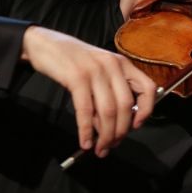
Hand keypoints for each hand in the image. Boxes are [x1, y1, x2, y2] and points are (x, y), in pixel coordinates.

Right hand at [21, 26, 157, 155]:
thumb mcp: (98, 70)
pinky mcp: (77, 77)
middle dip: (120, 131)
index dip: (146, 110)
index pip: (147, 88)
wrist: (44, 43)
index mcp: (122, 63)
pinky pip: (86, 110)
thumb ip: (107, 92)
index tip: (136, 126)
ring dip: (105, 135)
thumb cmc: (72, 60)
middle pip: (125, 106)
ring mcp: (95, 70)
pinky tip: (85, 141)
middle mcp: (112, 65)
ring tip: (99, 149)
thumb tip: (111, 126)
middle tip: (111, 146)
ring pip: (108, 111)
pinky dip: (86, 130)